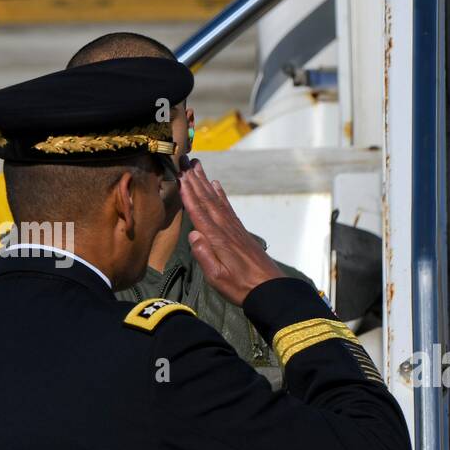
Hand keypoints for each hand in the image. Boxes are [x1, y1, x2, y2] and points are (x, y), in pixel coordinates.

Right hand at [178, 157, 282, 303]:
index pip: (199, 213)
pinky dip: (220, 195)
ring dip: (205, 183)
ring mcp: (234, 229)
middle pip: (207, 200)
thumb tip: (193, 234)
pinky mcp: (241, 232)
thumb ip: (205, 256)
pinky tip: (216, 186)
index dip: (188, 194)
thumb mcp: (218, 278)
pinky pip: (227, 208)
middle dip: (195, 181)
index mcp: (217, 240)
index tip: (179, 176)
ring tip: (197, 166)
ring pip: (217, 201)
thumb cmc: (241, 287)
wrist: (270, 289)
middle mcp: (226, 230)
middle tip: (185, 160)